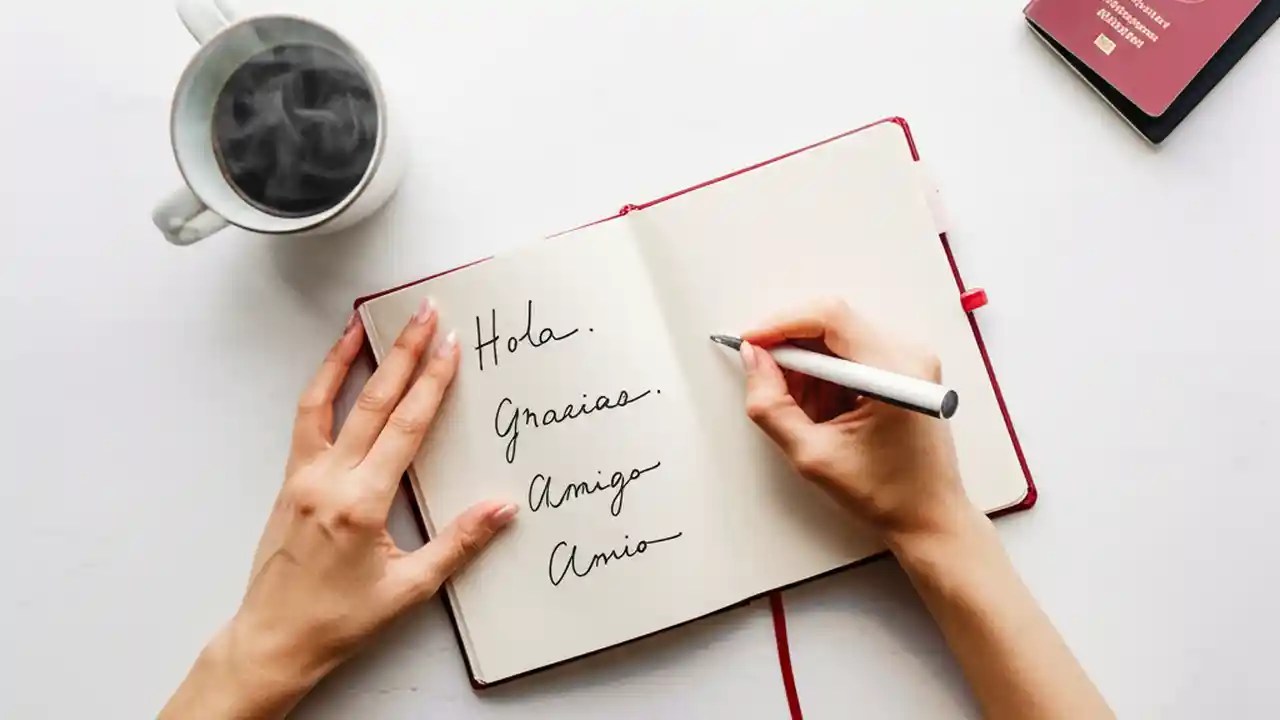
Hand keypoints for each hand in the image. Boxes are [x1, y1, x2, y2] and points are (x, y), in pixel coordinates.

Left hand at [162, 301, 517, 718]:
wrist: (274, 640)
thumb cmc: (337, 620)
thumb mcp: (409, 588)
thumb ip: (459, 542)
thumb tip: (501, 508)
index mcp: (361, 502)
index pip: (405, 427)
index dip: (432, 382)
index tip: (450, 346)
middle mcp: (329, 480)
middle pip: (373, 401)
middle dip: (404, 352)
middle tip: (425, 314)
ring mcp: (304, 476)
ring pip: (328, 401)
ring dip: (350, 357)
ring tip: (365, 320)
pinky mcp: (290, 481)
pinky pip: (305, 421)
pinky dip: (321, 387)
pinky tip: (333, 369)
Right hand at [739, 298, 975, 545]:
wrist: (930, 515)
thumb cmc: (885, 493)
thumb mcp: (812, 455)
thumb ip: (772, 405)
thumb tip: (753, 359)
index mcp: (893, 372)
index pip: (830, 317)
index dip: (782, 323)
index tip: (751, 342)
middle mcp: (908, 354)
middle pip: (832, 322)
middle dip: (791, 348)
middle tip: (768, 381)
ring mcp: (910, 358)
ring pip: (837, 337)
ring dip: (808, 365)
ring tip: (804, 410)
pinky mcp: (904, 367)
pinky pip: (851, 351)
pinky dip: (825, 374)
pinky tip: (823, 409)